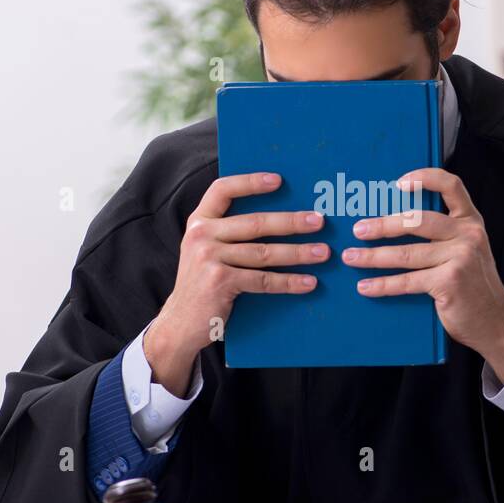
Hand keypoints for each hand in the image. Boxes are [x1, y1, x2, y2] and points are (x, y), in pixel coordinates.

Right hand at [143, 172, 327, 394]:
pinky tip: (309, 282)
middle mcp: (201, 234)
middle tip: (319, 221)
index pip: (223, 190)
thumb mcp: (207, 250)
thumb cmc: (203, 283)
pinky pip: (263, 280)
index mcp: (199, 221)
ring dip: (298, 253)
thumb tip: (279, 219)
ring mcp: (208, 258)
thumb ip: (228, 233)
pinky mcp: (219, 281)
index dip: (250, 182)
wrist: (180, 322)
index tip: (279, 180)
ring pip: (264, 253)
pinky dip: (289, 282)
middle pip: (255, 222)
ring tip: (323, 252)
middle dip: (291, 222)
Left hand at [341, 166, 503, 382]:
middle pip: (417, 221)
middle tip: (358, 230)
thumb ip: (443, 233)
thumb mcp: (466, 249)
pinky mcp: (450, 281)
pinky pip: (407, 281)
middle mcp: (468, 234)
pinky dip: (383, 285)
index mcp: (470, 220)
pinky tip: (366, 286)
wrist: (494, 320)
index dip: (425, 178)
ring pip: (406, 253)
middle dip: (383, 226)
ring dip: (373, 256)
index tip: (398, 183)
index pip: (451, 186)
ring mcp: (460, 257)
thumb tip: (393, 224)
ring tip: (352, 257)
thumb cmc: (472, 284)